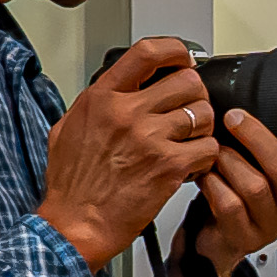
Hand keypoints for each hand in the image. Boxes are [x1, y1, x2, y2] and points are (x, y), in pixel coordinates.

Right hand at [41, 42, 219, 272]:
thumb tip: (117, 88)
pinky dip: (205, 157)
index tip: (183, 58)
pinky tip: (190, 165)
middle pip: (187, 81)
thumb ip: (95, 103)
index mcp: (102, 98)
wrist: (75, 225)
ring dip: (203, 127)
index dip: (174, 50)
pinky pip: (209, 147)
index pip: (147, 52)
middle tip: (189, 111)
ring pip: (204, 113)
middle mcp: (127, 113)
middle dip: (194, 96)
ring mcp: (150, 138)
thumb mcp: (67, 129)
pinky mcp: (170, 166)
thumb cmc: (72, 185)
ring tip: (189, 141)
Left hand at [189, 102, 276, 275]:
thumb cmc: (241, 188)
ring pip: (254, 187)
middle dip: (255, 137)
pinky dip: (214, 184)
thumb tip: (257, 92)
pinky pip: (230, 206)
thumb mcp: (263, 163)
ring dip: (229, 160)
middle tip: (234, 117)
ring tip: (215, 149)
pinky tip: (206, 174)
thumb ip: (272, 138)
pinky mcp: (246, 237)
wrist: (218, 232)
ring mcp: (271, 224)